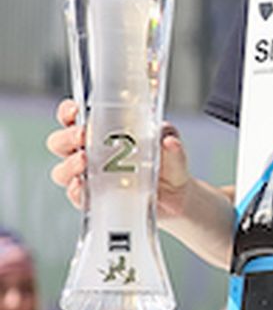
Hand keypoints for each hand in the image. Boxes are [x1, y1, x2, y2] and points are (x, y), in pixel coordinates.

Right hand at [47, 100, 195, 220]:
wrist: (176, 195)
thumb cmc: (166, 161)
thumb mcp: (170, 145)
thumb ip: (168, 138)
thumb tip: (168, 140)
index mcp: (100, 131)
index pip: (72, 117)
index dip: (67, 112)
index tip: (74, 110)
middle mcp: (88, 152)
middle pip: (59, 143)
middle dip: (66, 137)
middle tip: (82, 136)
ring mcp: (88, 176)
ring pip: (61, 171)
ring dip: (68, 165)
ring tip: (84, 161)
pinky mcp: (93, 199)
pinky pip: (76, 196)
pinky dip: (77, 191)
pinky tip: (84, 186)